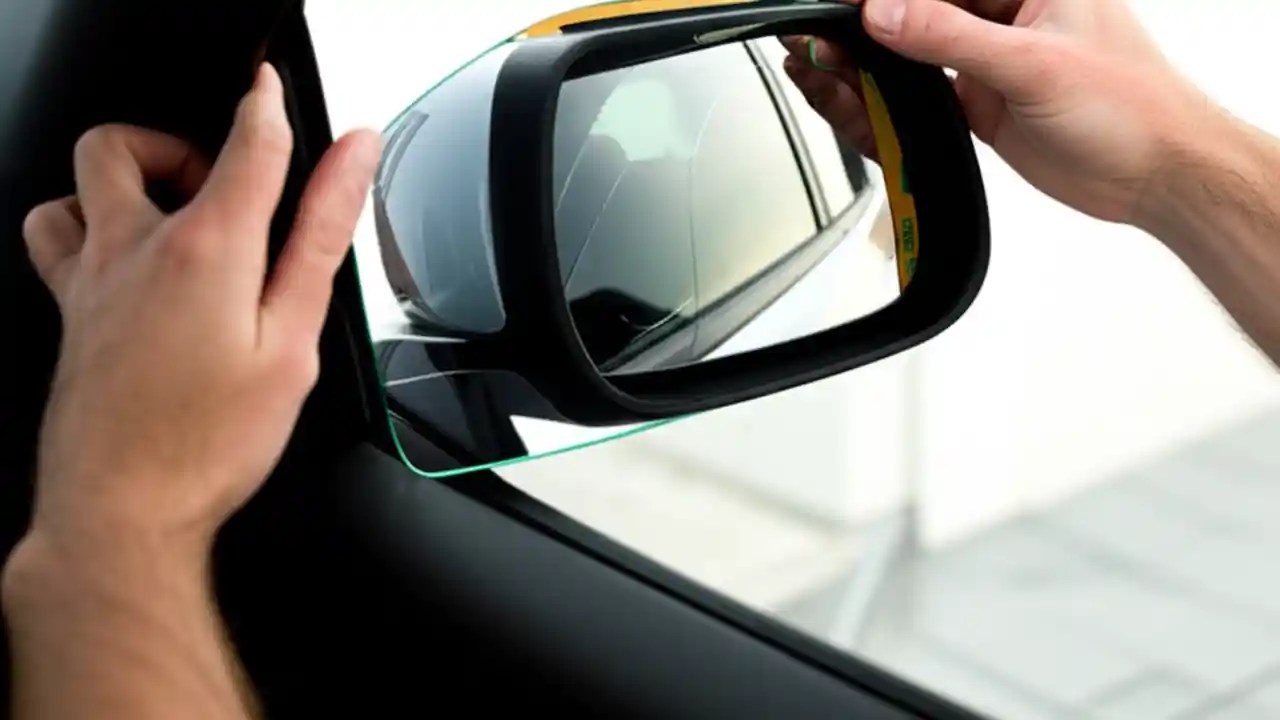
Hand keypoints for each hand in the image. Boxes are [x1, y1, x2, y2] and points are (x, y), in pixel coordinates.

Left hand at [19, 64, 379, 561]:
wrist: (120, 509)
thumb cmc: (209, 439)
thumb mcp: (294, 337)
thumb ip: (320, 236)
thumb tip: (349, 160)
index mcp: (204, 248)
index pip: (248, 142)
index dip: (271, 106)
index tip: (279, 93)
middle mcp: (135, 249)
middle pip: (130, 146)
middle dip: (184, 144)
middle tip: (227, 184)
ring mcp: (91, 280)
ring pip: (76, 186)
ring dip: (124, 179)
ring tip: (173, 214)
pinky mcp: (69, 314)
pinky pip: (55, 237)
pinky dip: (84, 225)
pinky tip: (126, 260)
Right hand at [780, 0, 1211, 224]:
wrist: (1158, 176)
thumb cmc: (1133, 108)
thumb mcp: (1035, 63)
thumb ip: (951, 36)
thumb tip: (883, 13)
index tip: (837, 12)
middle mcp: (1005, 12)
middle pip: (913, 13)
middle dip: (860, 30)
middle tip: (812, 44)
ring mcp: (987, 58)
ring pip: (907, 55)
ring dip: (863, 68)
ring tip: (816, 73)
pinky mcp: (978, 101)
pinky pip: (917, 96)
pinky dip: (882, 104)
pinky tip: (850, 102)